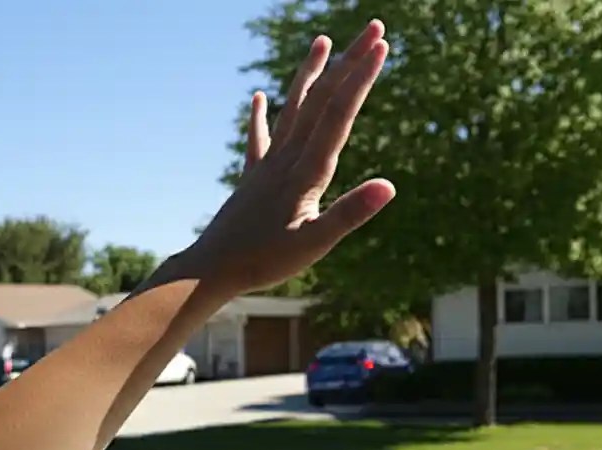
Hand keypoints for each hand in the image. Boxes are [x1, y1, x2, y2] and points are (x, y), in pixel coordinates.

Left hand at [186, 20, 394, 295]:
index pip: (339, 114)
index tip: (382, 46)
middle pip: (322, 100)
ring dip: (310, 74)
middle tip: (374, 28)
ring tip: (323, 41)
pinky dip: (260, 115)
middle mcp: (286, 159)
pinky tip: (259, 95)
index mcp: (306, 171)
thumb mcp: (315, 243)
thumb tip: (390, 186)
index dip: (362, 79)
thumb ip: (350, 213)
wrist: (211, 269)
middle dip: (350, 63)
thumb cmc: (264, 262)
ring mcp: (267, 166)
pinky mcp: (252, 179)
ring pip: (292, 109)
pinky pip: (258, 139)